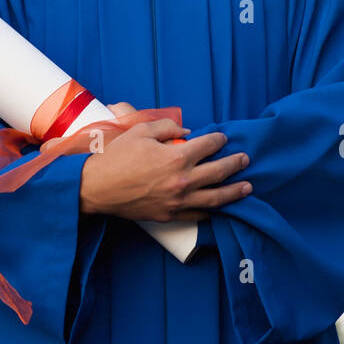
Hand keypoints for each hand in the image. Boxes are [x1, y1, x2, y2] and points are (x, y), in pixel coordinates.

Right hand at [78, 102, 250, 222]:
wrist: (95, 188)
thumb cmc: (115, 156)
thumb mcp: (140, 131)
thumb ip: (167, 127)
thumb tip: (187, 132)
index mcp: (176, 157)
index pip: (208, 145)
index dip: (218, 139)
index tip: (222, 137)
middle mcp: (182, 181)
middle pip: (219, 171)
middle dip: (235, 163)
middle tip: (245, 159)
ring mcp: (177, 201)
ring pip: (216, 198)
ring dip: (235, 191)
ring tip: (247, 187)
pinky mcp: (169, 215)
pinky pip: (198, 214)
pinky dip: (211, 210)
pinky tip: (219, 206)